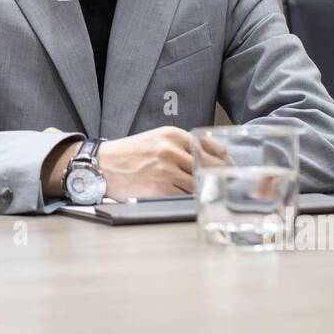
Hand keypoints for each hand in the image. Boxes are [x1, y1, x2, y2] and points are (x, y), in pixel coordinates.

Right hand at [99, 126, 227, 200]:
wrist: (103, 165)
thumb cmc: (130, 153)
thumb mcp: (157, 138)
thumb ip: (182, 144)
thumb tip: (211, 153)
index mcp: (172, 135)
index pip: (208, 145)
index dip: (223, 156)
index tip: (229, 163)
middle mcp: (170, 150)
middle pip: (207, 165)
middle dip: (220, 174)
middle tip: (227, 179)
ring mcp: (166, 171)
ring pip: (198, 182)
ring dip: (206, 188)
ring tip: (212, 190)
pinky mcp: (160, 189)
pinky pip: (184, 196)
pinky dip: (191, 198)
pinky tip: (194, 198)